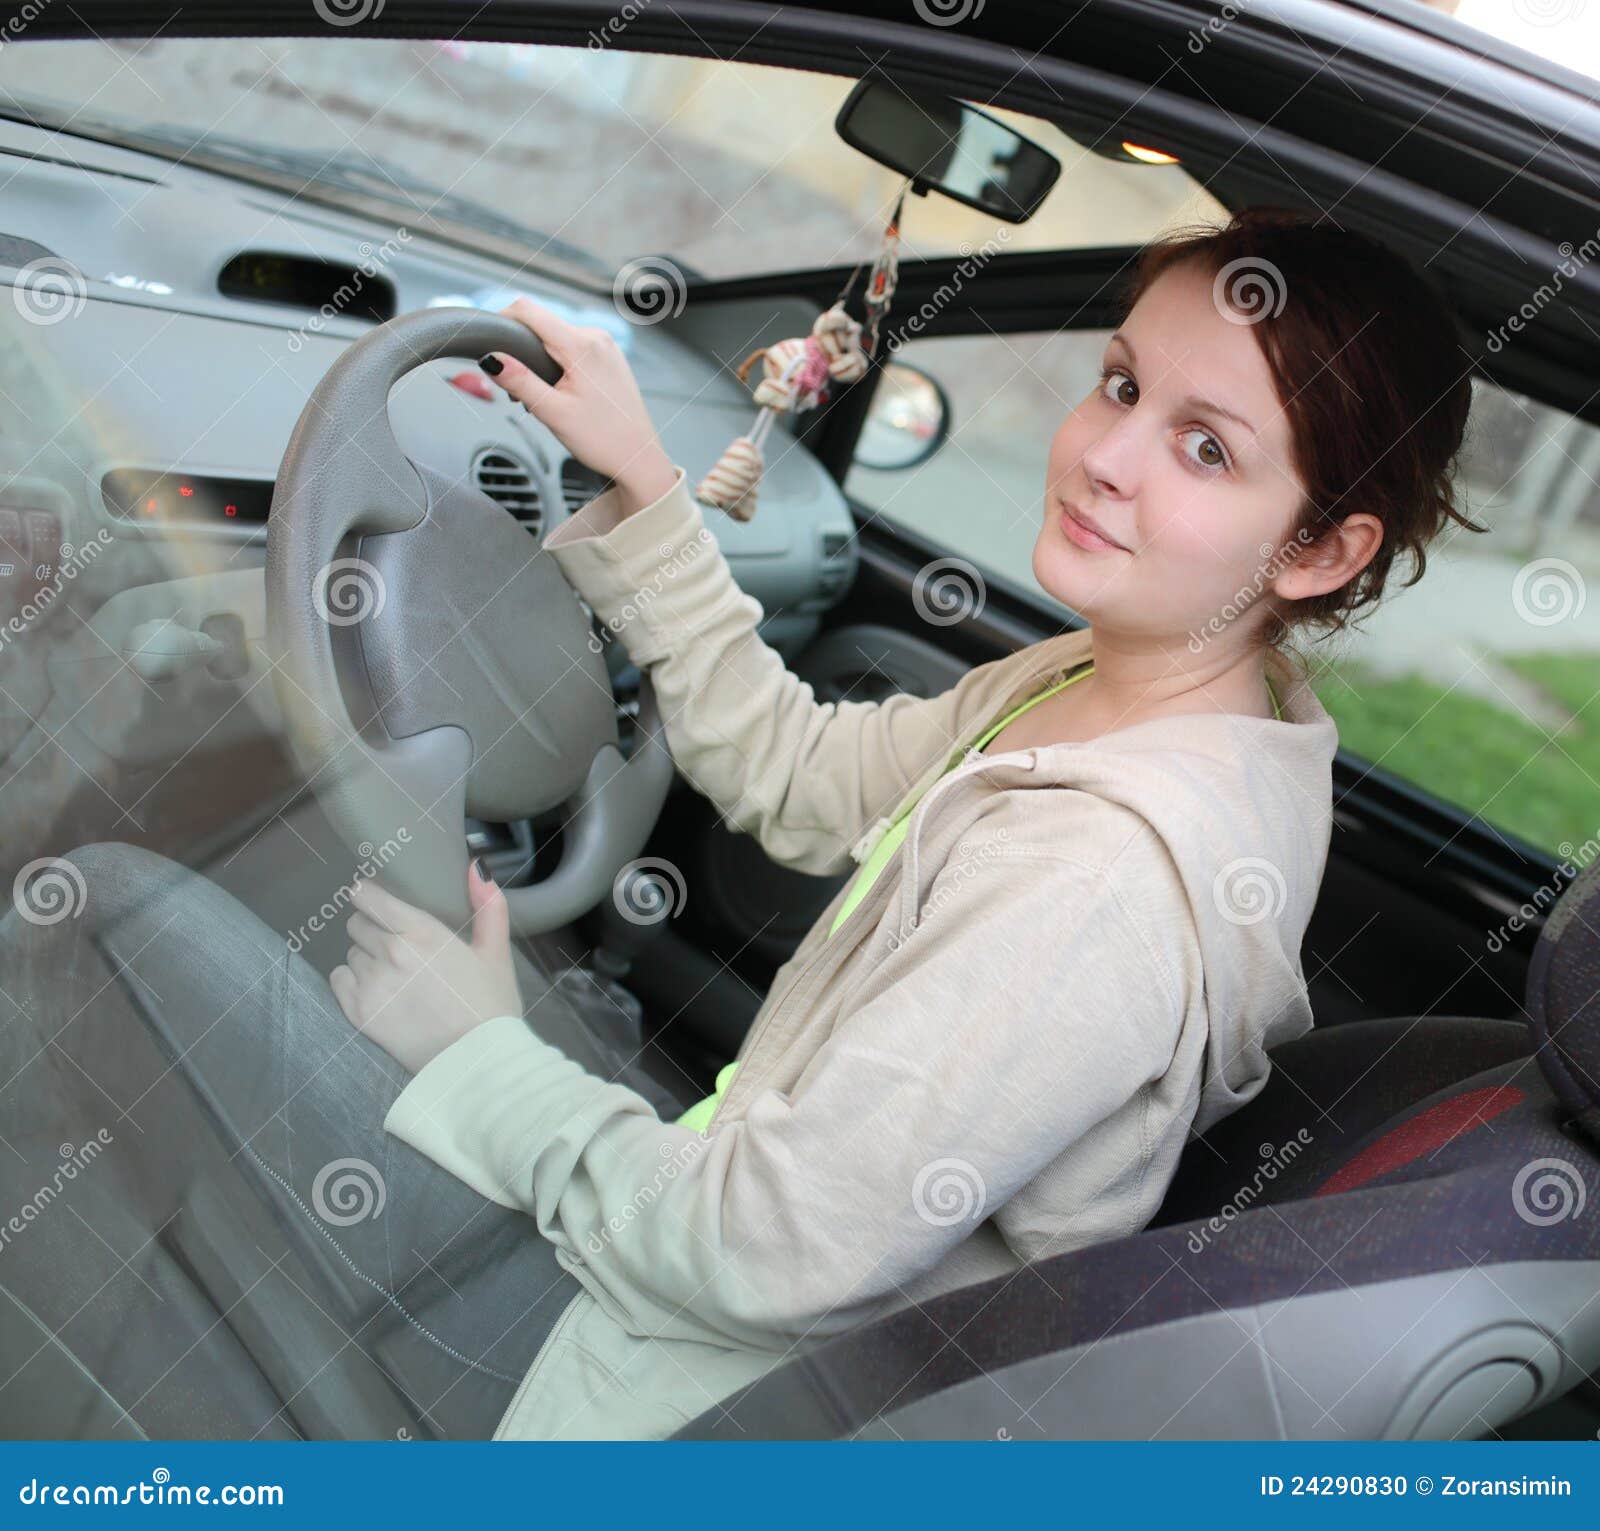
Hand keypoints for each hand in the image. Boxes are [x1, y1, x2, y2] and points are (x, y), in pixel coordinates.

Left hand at [330, 860, 522, 1074]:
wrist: (476, 1062)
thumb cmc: (491, 1007)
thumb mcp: (496, 952)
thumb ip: (487, 906)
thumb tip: (475, 866)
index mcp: (423, 932)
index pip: (370, 898)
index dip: (368, 896)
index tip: (373, 900)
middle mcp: (391, 952)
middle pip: (358, 924)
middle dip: (373, 929)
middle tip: (396, 947)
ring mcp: (372, 983)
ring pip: (351, 954)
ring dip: (366, 958)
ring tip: (393, 975)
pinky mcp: (359, 1012)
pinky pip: (338, 980)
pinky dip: (351, 982)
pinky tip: (376, 990)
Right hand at [481, 297, 676, 512]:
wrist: (638, 458)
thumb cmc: (604, 440)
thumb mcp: (553, 413)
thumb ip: (520, 382)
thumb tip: (492, 358)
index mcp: (582, 345)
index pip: (528, 310)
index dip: (502, 321)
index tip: (491, 342)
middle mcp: (597, 337)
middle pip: (542, 325)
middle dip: (524, 352)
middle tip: (524, 391)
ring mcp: (606, 346)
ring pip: (557, 338)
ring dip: (542, 361)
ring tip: (549, 397)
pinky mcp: (609, 357)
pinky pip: (574, 349)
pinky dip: (560, 365)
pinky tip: (566, 394)